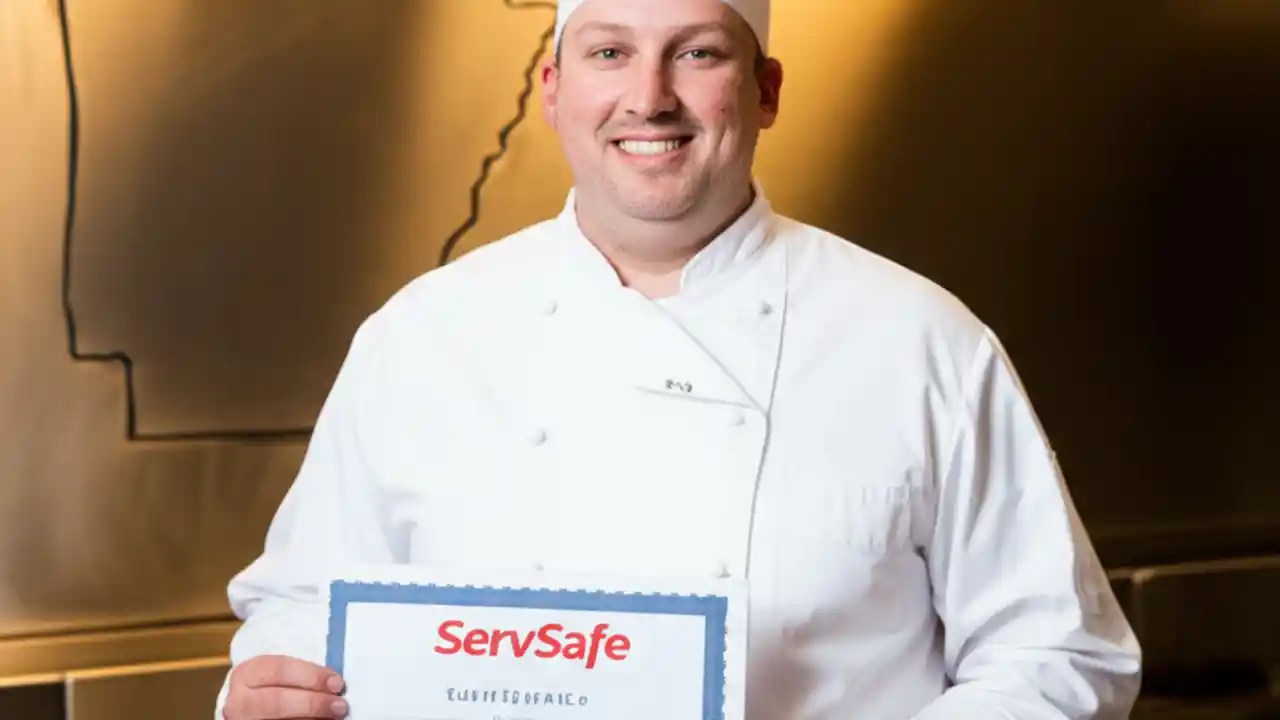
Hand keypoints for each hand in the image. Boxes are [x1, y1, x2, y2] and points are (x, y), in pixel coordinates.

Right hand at [223, 655, 347, 718]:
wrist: (251, 709)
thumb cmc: (275, 686)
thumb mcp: (281, 674)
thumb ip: (302, 675)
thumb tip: (334, 682)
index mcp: (247, 674)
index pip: (279, 670)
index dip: (311, 676)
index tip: (336, 682)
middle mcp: (239, 701)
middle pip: (276, 702)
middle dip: (312, 704)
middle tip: (340, 705)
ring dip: (310, 719)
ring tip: (333, 716)